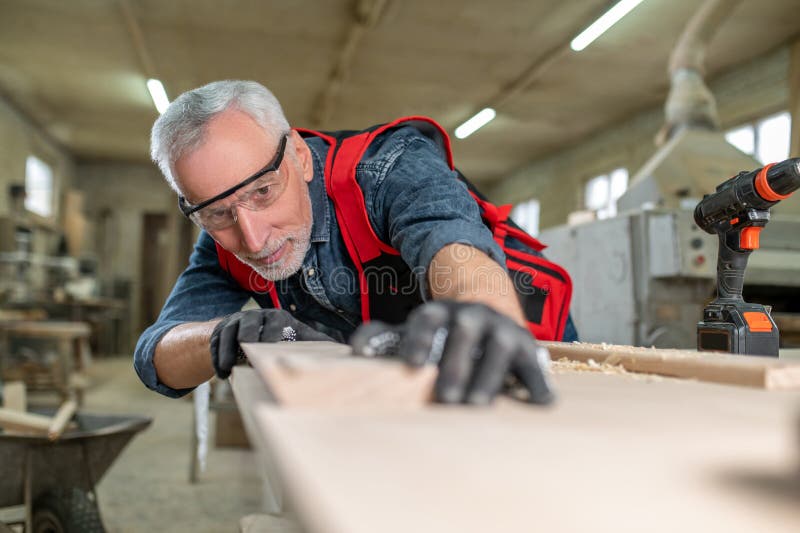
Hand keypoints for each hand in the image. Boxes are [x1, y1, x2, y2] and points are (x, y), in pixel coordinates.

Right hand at [210, 308, 333, 377]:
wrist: (249, 332)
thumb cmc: (280, 338)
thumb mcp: (298, 338)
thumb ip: (317, 344)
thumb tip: (346, 351)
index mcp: (277, 318)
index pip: (275, 322)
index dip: (272, 334)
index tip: (269, 348)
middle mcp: (255, 316)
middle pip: (248, 323)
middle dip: (247, 339)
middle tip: (248, 357)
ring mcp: (235, 322)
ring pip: (228, 333)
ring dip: (227, 352)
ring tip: (228, 369)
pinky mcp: (219, 331)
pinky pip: (215, 342)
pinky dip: (217, 358)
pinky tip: (222, 374)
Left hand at [350, 300, 553, 404]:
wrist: (491, 313)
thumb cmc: (444, 336)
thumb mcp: (415, 332)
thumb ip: (383, 339)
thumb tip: (357, 350)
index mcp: (441, 311)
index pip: (427, 318)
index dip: (418, 338)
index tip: (411, 364)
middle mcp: (473, 315)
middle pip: (464, 334)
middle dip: (456, 365)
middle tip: (446, 398)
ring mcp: (503, 328)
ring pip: (498, 349)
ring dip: (489, 376)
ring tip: (477, 406)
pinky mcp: (529, 347)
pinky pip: (535, 366)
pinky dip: (538, 384)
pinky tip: (539, 404)